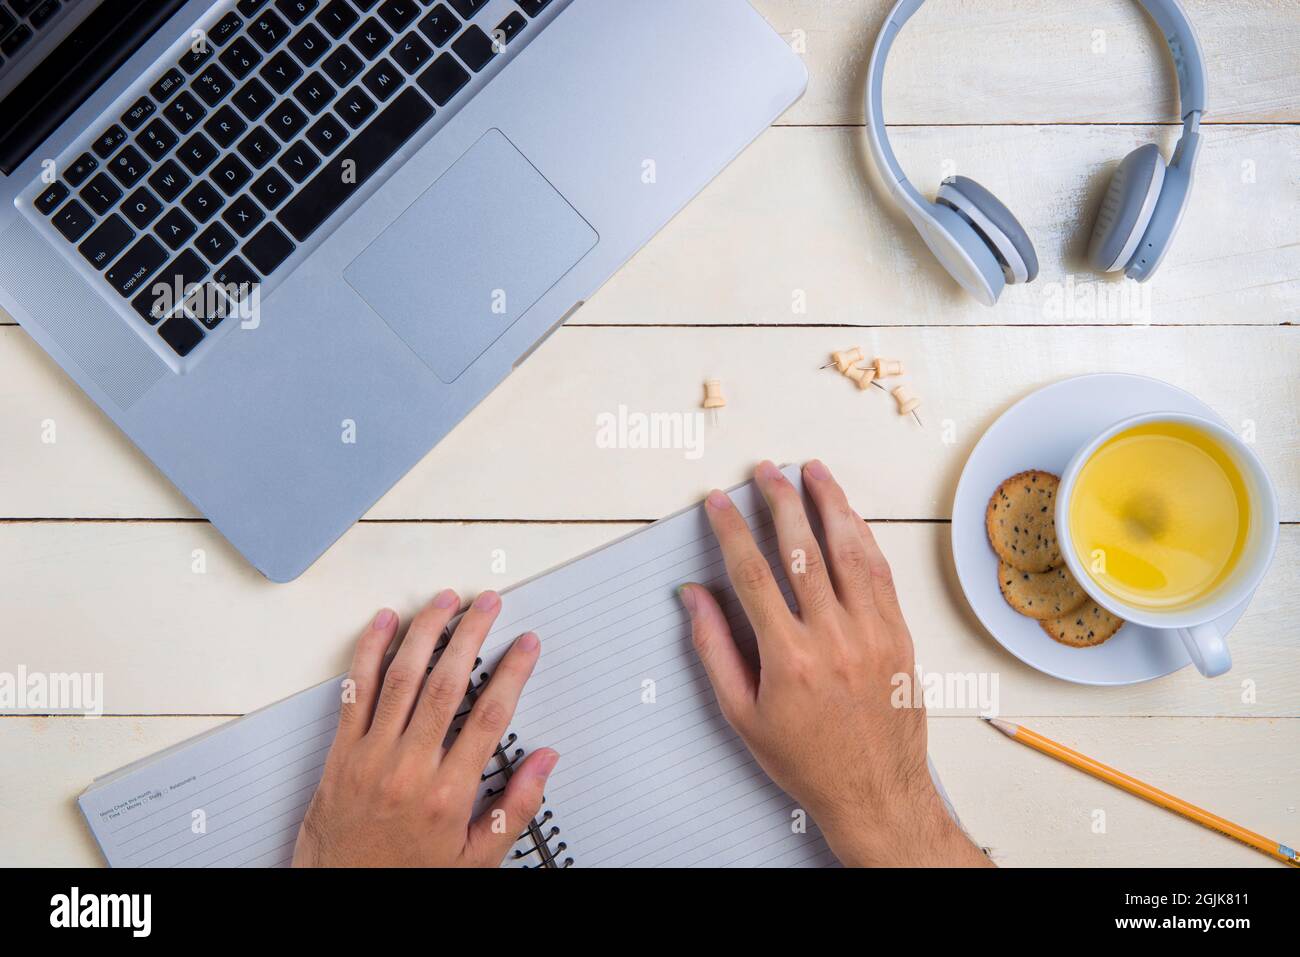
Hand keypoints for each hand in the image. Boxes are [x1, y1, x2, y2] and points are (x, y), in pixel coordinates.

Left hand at [293, 590, 558, 866]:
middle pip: (446, 684)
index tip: (525, 645)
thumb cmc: (406, 880)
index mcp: (446, 794)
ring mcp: (370, 756)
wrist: (341, 901)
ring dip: (425, 632)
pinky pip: (355, 692)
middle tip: (487, 604)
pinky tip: (382, 625)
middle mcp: (408, 768)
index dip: (512, 672)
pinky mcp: (340, 754)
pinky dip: (368, 653)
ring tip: (444, 602)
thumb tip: (543, 761)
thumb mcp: (474, 860)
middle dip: (471, 635)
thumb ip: (514, 808)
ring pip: (401, 678)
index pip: (489, 716)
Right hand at [680, 460, 990, 866]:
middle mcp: (833, 637)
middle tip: (766, 471)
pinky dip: (864, 538)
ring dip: (830, 504)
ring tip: (813, 472)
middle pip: (802, 549)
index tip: (717, 502)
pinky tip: (850, 517)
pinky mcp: (898, 635)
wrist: (874, 790)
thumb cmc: (806, 759)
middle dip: (780, 501)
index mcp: (788, 656)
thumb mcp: (742, 714)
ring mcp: (872, 632)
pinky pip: (880, 574)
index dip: (731, 530)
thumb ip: (714, 650)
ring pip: (849, 551)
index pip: (752, 573)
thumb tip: (693, 598)